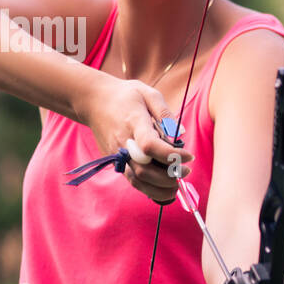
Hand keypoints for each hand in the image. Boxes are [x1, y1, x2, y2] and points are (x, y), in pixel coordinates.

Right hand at [79, 74, 193, 203]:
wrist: (94, 102)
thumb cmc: (125, 96)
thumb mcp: (148, 93)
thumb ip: (165, 113)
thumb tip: (180, 135)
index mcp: (133, 123)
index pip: (151, 146)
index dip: (172, 155)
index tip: (189, 156)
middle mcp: (123, 143)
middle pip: (144, 170)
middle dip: (169, 177)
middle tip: (186, 172)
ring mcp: (117, 155)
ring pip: (137, 181)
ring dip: (159, 189)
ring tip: (177, 185)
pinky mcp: (115, 162)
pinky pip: (132, 181)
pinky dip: (149, 189)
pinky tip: (164, 187)